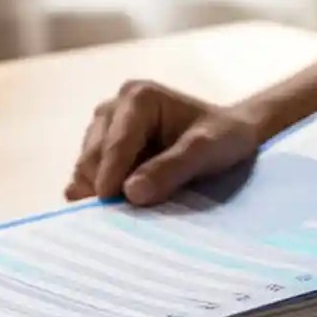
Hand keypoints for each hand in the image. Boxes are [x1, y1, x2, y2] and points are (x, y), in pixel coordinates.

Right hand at [65, 81, 262, 205]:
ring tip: (127, 210)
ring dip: (101, 191)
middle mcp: (114, 108)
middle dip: (104, 187)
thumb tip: (130, 193)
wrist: (231, 134)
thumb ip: (171, 169)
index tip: (108, 207)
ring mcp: (105, 128)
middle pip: (93, 157)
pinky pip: (88, 176)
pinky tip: (119, 206)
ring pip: (86, 168)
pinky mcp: (102, 148)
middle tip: (122, 218)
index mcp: (138, 98)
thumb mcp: (207, 151)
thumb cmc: (224, 137)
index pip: (115, 144)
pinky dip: (99, 193)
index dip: (109, 178)